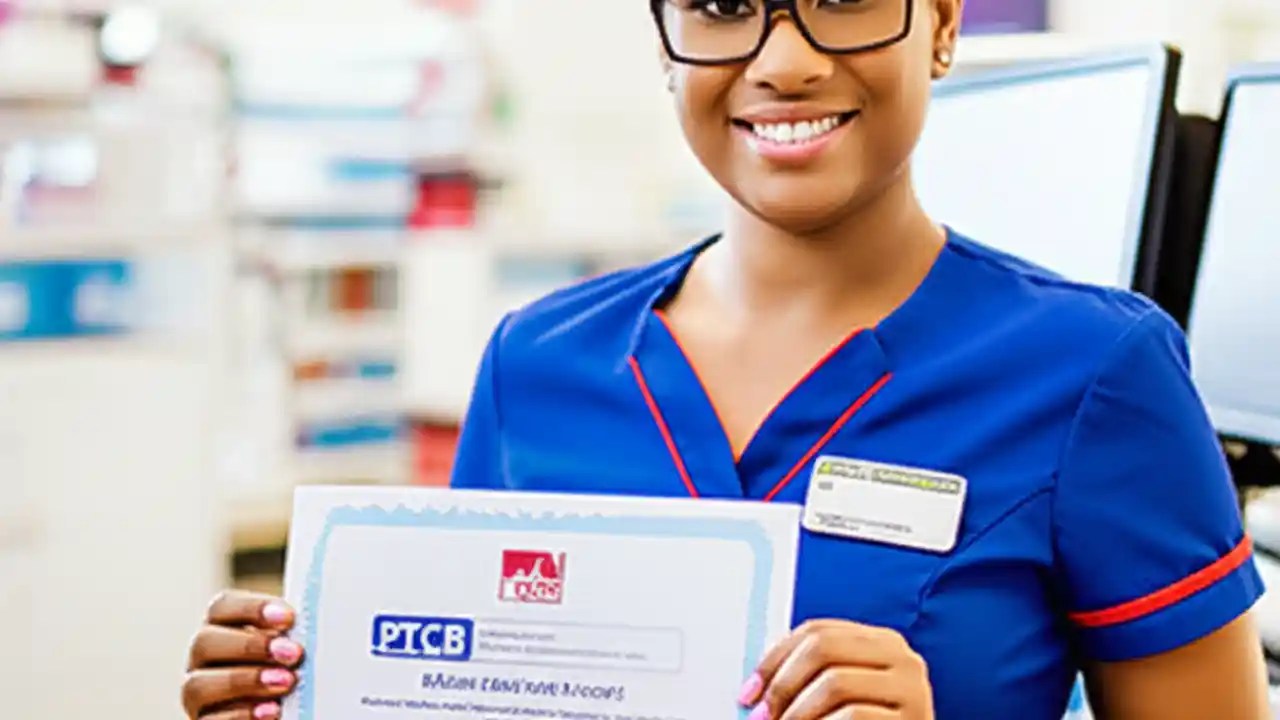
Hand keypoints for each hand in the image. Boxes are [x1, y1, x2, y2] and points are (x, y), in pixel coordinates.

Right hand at [182, 590, 304, 719]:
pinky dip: (241, 715)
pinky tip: (273, 711)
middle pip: (205, 642)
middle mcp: (201, 658)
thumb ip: (288, 636)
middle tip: (293, 653)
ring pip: (199, 684)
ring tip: (287, 682)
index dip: (253, 609)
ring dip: (246, 681)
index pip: (222, 607)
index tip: (290, 618)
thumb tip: (306, 629)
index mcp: (220, 627)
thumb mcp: (286, 647)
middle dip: (251, 646)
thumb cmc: (288, 668)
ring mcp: (196, 693)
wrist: (279, 714)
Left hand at [738, 619, 934, 719]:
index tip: (748, 692)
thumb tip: (756, 685)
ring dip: (797, 713)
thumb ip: (812, 679)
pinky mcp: (915, 719)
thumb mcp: (842, 698)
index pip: (816, 631)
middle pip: (823, 649)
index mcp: (881, 641)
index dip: (774, 659)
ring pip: (836, 683)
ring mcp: (913, 689)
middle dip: (782, 684)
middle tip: (760, 716)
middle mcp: (902, 657)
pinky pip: (854, 715)